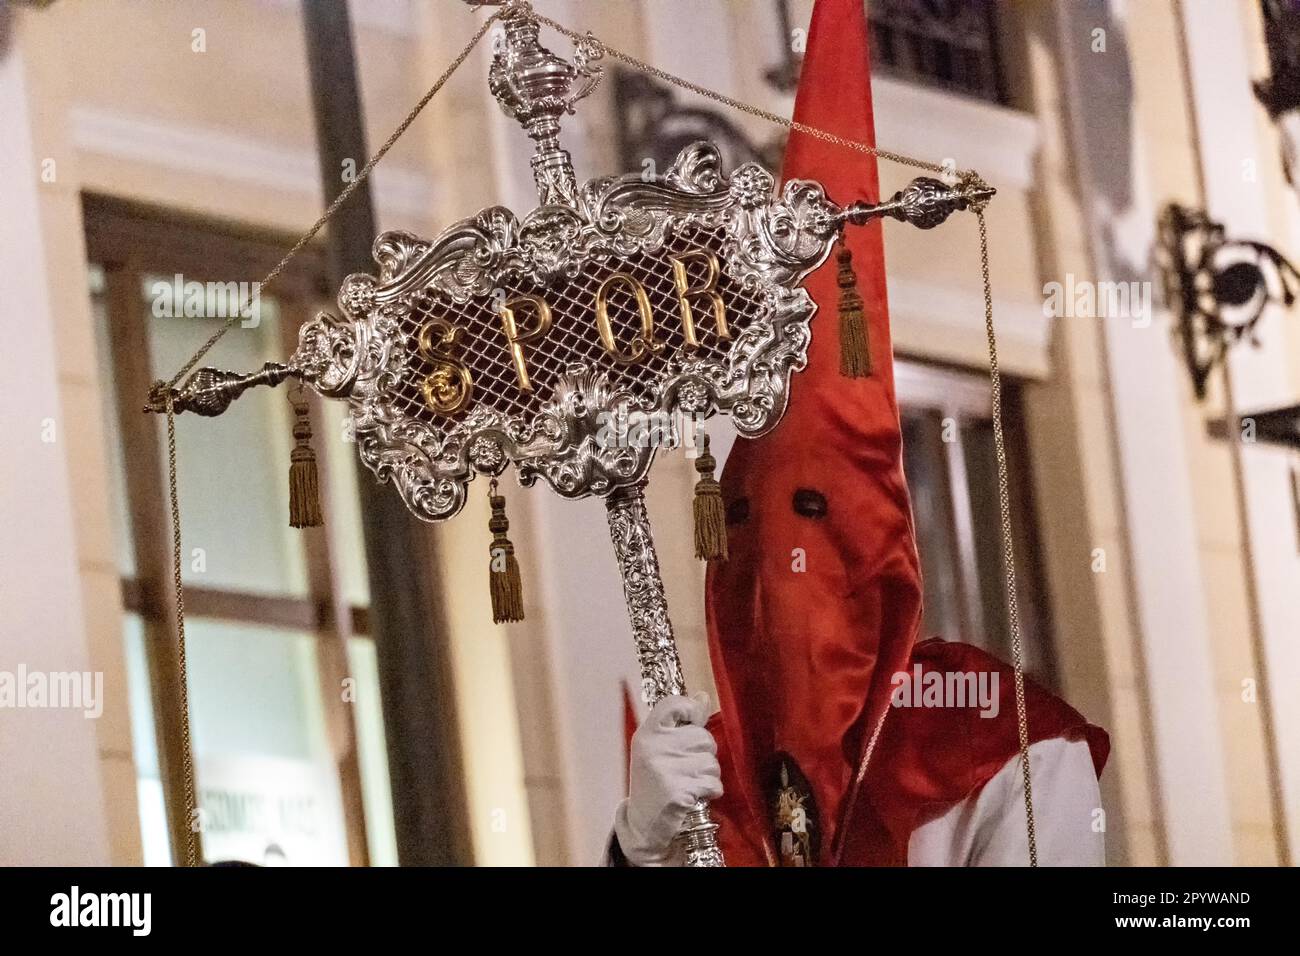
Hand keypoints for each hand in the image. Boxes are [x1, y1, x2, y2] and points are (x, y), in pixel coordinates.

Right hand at [614, 694, 722, 865]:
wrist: (643, 824)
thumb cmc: (654, 781)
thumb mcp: (659, 748)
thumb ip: (680, 724)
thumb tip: (703, 696)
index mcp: (647, 734)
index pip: (673, 703)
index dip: (691, 709)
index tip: (693, 722)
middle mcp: (653, 748)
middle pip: (702, 736)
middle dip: (704, 753)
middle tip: (687, 767)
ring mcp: (665, 771)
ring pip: (711, 761)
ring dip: (708, 774)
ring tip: (690, 782)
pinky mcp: (678, 793)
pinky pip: (713, 783)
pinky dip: (711, 791)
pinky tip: (696, 795)